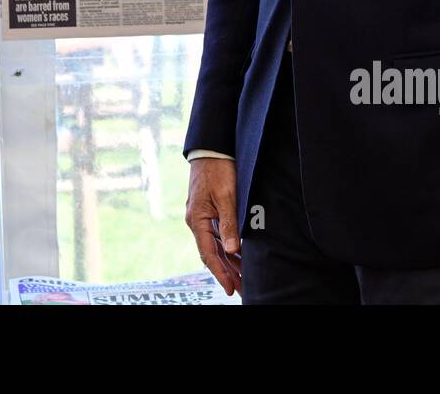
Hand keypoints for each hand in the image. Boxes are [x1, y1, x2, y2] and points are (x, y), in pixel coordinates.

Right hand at [185, 157, 241, 296]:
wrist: (211, 148)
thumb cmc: (218, 169)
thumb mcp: (226, 196)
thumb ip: (229, 223)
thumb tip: (231, 250)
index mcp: (197, 219)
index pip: (208, 253)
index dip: (219, 273)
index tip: (229, 289)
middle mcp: (197, 221)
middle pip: (211, 254)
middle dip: (226, 273)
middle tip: (239, 291)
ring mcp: (202, 216)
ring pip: (215, 246)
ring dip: (228, 263)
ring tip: (242, 279)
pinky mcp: (209, 211)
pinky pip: (217, 235)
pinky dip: (228, 248)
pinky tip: (238, 257)